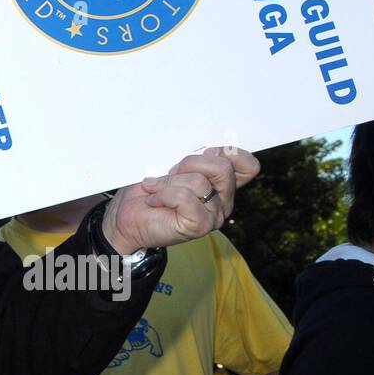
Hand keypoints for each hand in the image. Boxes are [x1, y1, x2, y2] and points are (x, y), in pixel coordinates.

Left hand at [101, 146, 259, 255]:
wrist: (125, 216)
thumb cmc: (148, 190)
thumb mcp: (172, 166)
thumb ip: (195, 159)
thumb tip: (212, 148)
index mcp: (220, 184)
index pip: (248, 166)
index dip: (229, 153)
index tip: (202, 152)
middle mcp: (223, 200)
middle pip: (223, 167)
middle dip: (188, 164)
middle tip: (169, 173)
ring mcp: (214, 215)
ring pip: (199, 181)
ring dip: (168, 182)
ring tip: (155, 189)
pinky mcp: (200, 226)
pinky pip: (185, 197)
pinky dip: (163, 194)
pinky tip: (154, 201)